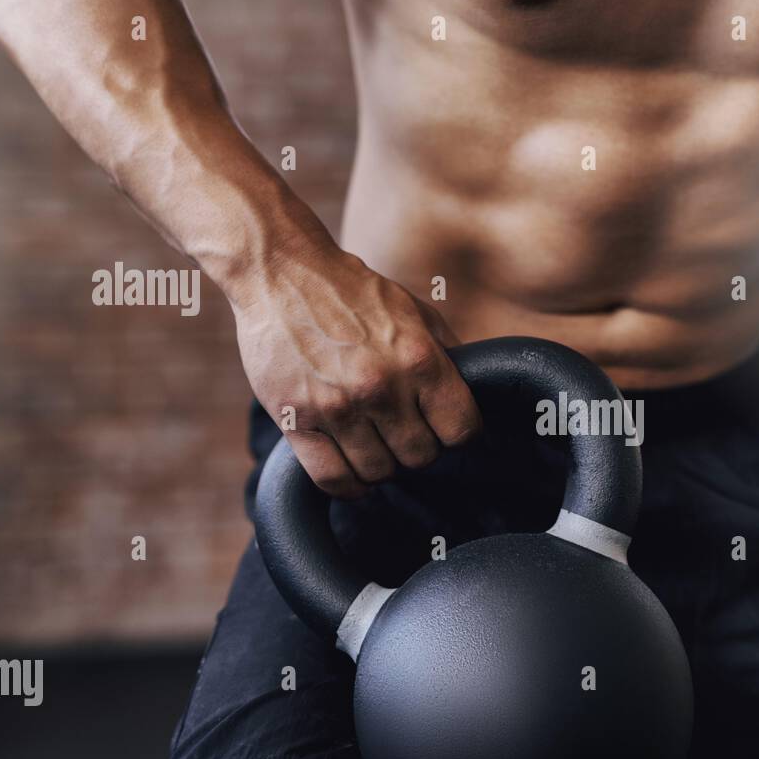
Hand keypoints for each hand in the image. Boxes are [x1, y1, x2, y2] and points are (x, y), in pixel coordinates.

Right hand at [232, 243, 480, 499]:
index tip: (447, 429)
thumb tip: (476, 390)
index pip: (462, 429)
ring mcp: (336, 407)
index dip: (459, 434)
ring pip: (378, 473)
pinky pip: (332, 478)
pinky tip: (354, 471)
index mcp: (418, 359)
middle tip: (407, 432)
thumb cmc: (353, 292)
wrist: (282, 272)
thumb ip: (446, 353)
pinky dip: (349, 485)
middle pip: (421, 458)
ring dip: (383, 465)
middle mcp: (380, 387)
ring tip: (378, 444)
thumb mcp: (415, 311)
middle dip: (419, 449)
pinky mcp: (296, 419)